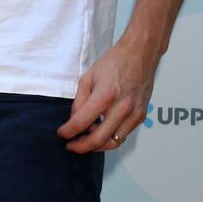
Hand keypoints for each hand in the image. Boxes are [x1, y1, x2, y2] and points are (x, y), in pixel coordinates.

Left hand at [56, 37, 157, 152]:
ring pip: (112, 143)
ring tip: (85, 140)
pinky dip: (109, 137)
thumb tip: (74, 120)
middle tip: (71, 145)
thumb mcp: (88, 78)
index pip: (81, 123)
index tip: (62, 134)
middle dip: (80, 147)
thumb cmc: (114, 62)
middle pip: (97, 140)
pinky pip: (122, 135)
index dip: (68, 132)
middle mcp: (121, 108)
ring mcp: (133, 114)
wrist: (140, 54)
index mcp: (105, 96)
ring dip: (96, 146)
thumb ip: (79, 102)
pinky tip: (100, 131)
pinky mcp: (140, 117)